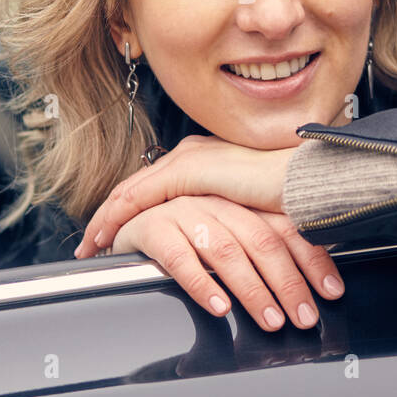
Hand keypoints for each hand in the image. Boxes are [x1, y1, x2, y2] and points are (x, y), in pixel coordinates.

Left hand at [74, 134, 295, 258]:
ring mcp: (188, 159)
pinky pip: (140, 198)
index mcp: (206, 157)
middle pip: (138, 186)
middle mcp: (191, 152)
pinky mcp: (188, 171)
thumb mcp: (248, 208)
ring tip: (91, 243)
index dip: (133, 206)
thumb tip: (218, 238)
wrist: (306, 183)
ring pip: (132, 191)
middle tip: (91, 239)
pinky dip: (118, 217)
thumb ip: (226, 215)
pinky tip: (106, 236)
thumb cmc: (288, 197)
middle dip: (110, 213)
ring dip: (107, 218)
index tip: (115, 228)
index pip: (157, 184)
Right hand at [110, 195, 343, 330]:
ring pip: (226, 250)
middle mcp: (213, 200)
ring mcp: (183, 210)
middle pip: (261, 240)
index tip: (330, 293)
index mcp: (237, 199)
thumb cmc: (180, 231)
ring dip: (252, 290)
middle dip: (287, 283)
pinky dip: (203, 284)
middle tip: (303, 317)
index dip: (311, 260)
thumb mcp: (226, 230)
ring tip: (270, 319)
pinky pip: (180, 258)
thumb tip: (304, 282)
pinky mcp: (152, 226)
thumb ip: (259, 244)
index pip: (283, 227)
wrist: (123, 217)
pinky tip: (219, 307)